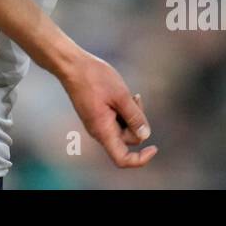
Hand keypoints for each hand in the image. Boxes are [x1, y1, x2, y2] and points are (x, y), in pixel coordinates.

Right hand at [59, 51, 157, 168]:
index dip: (140, 159)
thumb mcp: (121, 95)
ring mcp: (97, 123)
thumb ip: (135, 117)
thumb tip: (145, 136)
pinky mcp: (97, 115)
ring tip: (128, 95)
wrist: (71, 65)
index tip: (153, 148)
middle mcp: (99, 131)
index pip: (122, 159)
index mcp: (103, 130)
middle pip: (127, 139)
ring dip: (131, 114)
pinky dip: (123, 111)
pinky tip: (122, 95)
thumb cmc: (94, 78)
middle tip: (135, 99)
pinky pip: (116, 120)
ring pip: (123, 128)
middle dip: (137, 123)